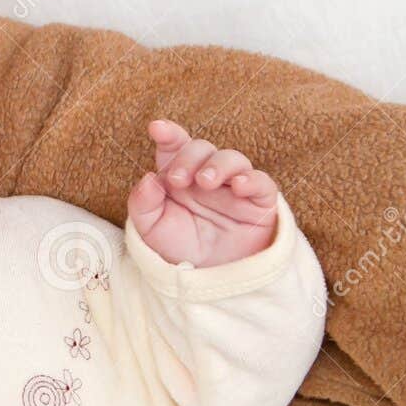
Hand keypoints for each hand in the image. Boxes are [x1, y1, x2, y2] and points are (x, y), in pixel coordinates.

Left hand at [127, 120, 279, 267]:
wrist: (207, 277)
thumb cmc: (179, 247)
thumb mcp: (151, 228)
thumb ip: (143, 203)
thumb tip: (148, 178)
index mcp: (179, 175)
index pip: (175, 146)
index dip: (169, 133)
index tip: (157, 129)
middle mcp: (206, 175)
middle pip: (202, 148)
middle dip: (188, 158)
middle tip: (178, 180)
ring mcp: (234, 187)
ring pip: (232, 158)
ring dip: (218, 165)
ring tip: (205, 182)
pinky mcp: (259, 202)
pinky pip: (262, 182)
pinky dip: (251, 179)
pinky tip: (238, 185)